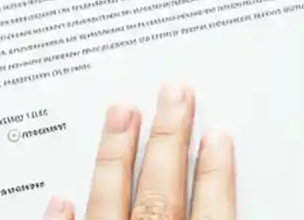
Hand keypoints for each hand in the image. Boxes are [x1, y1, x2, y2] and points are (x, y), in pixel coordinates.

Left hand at [44, 86, 234, 219]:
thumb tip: (241, 207)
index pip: (212, 212)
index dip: (215, 172)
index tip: (218, 135)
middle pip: (160, 195)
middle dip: (168, 139)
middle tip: (172, 95)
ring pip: (110, 205)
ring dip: (115, 156)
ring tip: (119, 113)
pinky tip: (61, 198)